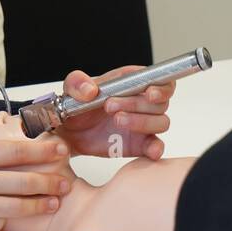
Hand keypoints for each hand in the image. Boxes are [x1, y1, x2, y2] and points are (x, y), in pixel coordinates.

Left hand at [52, 67, 173, 159]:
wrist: (70, 133)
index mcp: (131, 83)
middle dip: (136, 104)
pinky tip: (149, 150)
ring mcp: (143, 124)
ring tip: (117, 121)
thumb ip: (77, 83)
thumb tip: (91, 90)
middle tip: (110, 107)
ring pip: (161, 122)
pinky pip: (156, 146)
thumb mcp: (71, 90)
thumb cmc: (77, 107)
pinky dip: (156, 148)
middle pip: (160, 102)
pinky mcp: (140, 144)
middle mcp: (142, 102)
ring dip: (142, 121)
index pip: (160, 80)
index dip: (161, 87)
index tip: (149, 93)